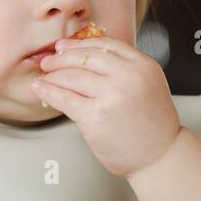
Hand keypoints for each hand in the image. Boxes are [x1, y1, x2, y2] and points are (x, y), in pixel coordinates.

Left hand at [31, 33, 181, 177]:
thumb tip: (86, 56)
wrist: (160, 156)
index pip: (105, 45)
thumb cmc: (152, 125)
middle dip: (62, 58)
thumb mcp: (148, 85)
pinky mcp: (95, 117)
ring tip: (43, 76)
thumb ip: (125, 69)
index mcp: (143, 65)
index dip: (80, 44)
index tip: (65, 47)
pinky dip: (48, 92)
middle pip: (86, 57)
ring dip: (52, 75)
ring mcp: (112, 96)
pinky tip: (40, 89)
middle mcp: (129, 77)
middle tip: (48, 61)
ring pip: (72, 76)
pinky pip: (65, 98)